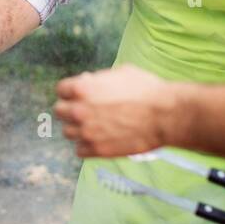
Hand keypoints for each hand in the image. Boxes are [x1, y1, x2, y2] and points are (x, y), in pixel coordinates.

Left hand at [53, 65, 176, 157]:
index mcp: (82, 88)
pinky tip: (99, 140)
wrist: (165, 115)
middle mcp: (79, 110)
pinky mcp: (97, 150)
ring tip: (94, 127)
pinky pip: (79, 150)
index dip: (71, 92)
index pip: (61, 90)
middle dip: (70, 110)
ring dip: (78, 129)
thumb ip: (98, 79)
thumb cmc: (147, 90)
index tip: (78, 95)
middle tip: (84, 112)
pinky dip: (86, 146)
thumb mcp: (120, 73)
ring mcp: (86, 132)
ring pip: (67, 132)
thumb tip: (87, 81)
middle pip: (59, 111)